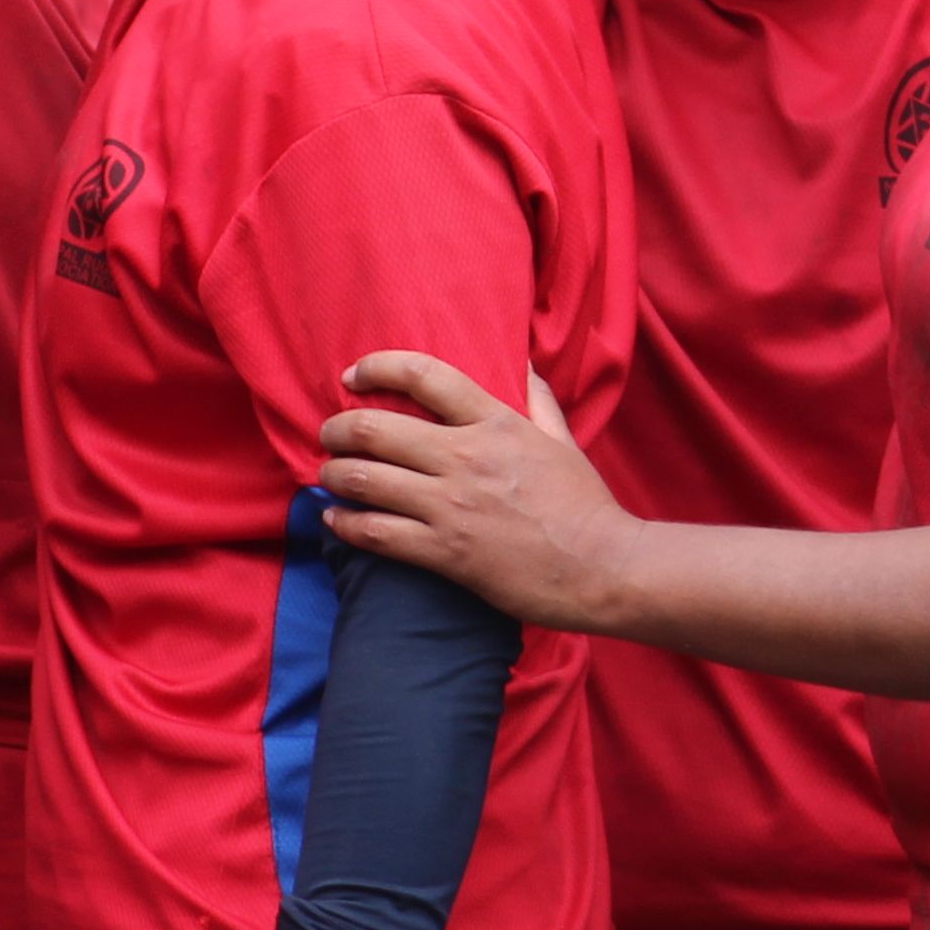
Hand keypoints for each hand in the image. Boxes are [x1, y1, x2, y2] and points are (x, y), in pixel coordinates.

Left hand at [318, 347, 639, 630]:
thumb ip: (537, 397)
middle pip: (376, 429)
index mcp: (495, 422)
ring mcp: (453, 507)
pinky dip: (346, 525)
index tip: (353, 376)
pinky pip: (378, 534)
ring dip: (335, 475)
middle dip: (339, 429)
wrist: (602, 568)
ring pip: (368, 481)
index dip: (378, 367)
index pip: (424, 376)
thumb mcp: (563, 439)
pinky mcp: (447, 553)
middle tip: (329, 435)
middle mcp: (466, 458)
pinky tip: (335, 521)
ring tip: (328, 475)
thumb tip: (521, 361)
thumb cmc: (584, 504)